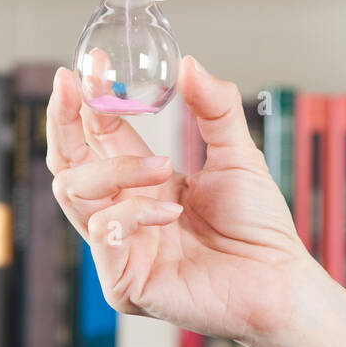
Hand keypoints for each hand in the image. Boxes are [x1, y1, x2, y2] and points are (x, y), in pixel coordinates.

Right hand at [46, 56, 322, 346]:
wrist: (280, 280)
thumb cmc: (258, 227)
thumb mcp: (238, 153)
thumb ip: (214, 108)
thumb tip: (188, 64)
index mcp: (141, 181)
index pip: (95, 136)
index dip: (87, 100)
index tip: (90, 63)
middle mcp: (122, 212)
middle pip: (66, 162)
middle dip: (65, 120)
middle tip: (79, 86)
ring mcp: (118, 248)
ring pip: (74, 192)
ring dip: (114, 170)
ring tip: (164, 167)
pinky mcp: (124, 282)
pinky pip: (103, 235)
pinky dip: (132, 214)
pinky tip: (169, 211)